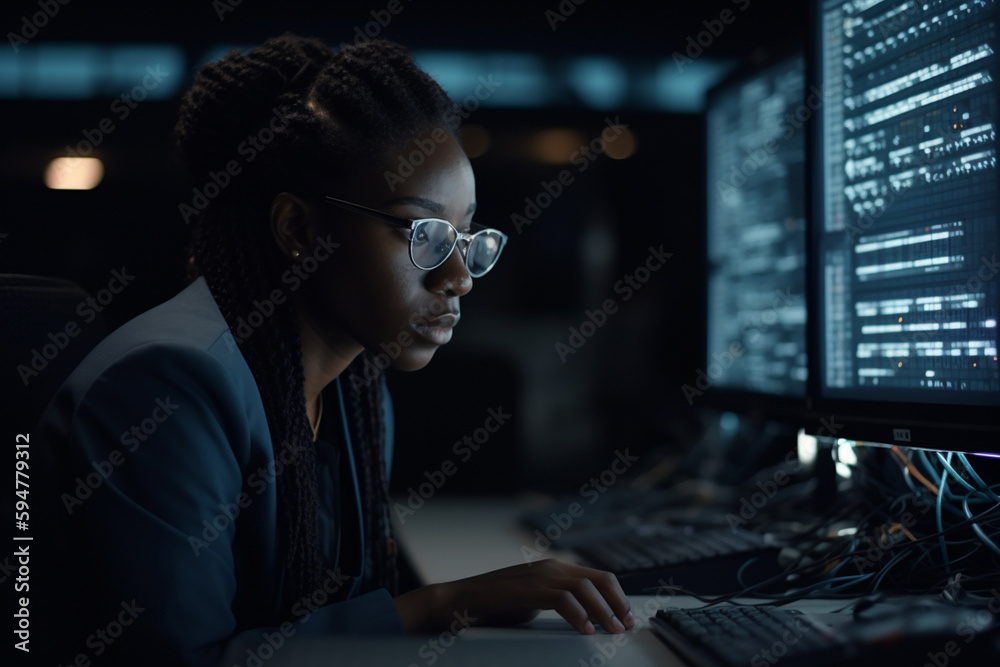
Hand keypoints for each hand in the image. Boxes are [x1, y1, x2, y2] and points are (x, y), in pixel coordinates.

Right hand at [394, 559, 634, 634]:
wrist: (461, 600)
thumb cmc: (495, 604)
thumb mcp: (534, 602)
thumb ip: (556, 602)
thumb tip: (584, 616)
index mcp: (554, 569)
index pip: (598, 577)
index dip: (617, 597)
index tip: (627, 617)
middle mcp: (551, 567)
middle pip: (599, 579)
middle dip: (618, 603)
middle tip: (627, 625)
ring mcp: (540, 576)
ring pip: (585, 588)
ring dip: (604, 611)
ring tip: (611, 631)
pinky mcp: (529, 589)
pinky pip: (563, 599)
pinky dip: (580, 615)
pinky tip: (586, 630)